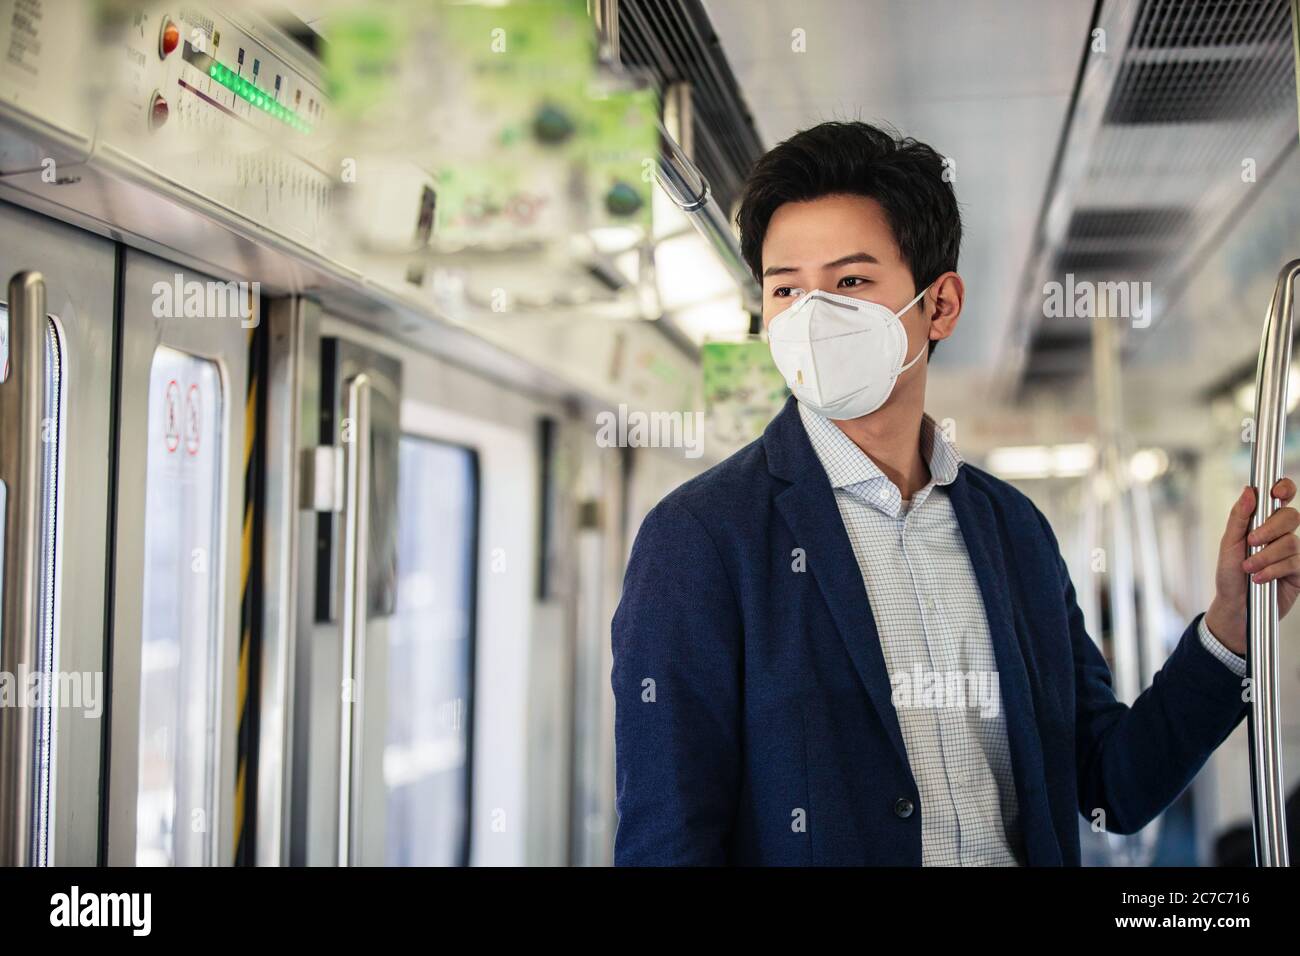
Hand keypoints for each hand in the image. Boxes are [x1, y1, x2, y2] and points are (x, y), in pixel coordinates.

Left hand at [1205, 479, 1299, 654]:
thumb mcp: (1228, 544)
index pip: (1282, 497)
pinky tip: (1259, 578)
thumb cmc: (1230, 574)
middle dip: (1270, 528)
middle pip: (1291, 517)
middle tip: (1251, 541)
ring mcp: (1292, 553)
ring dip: (1266, 556)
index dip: (1284, 489)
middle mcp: (1281, 535)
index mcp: (1263, 522)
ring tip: (1248, 568)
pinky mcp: (1299, 572)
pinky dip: (1273, 570)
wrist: (1235, 606)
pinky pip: (1294, 563)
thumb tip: (1248, 491)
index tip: (1276, 493)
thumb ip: (1239, 517)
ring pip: (1291, 542)